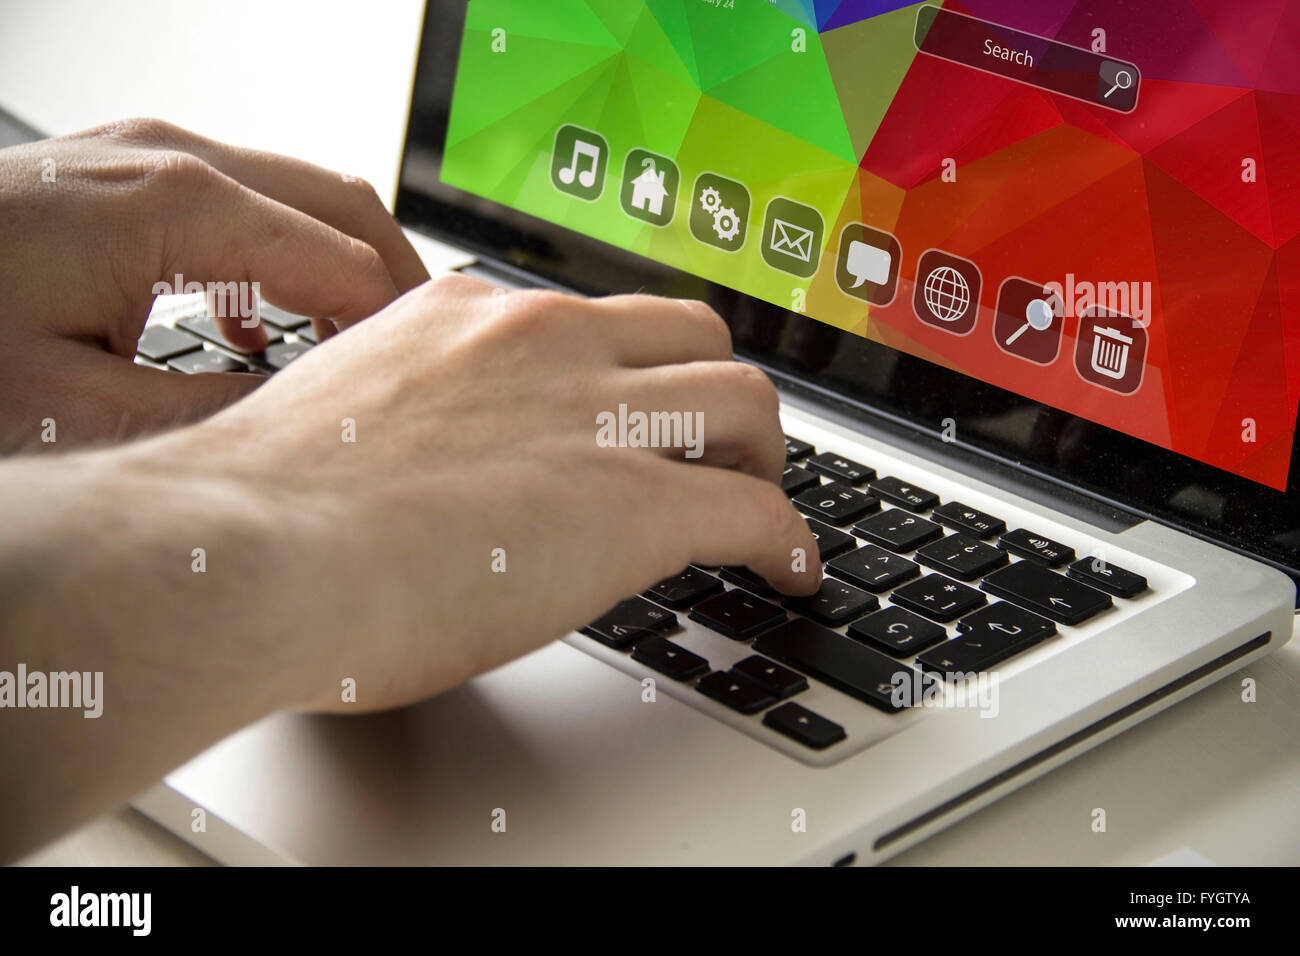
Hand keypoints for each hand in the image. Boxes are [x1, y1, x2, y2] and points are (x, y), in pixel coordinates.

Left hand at [0, 118, 427, 450]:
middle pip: (342, 201)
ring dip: (338, 268)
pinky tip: (260, 324)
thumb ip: (224, 412)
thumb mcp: (84, 409)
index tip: (431, 380)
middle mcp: (170, 158)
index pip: (346, 259)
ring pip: (298, 193)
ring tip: (352, 353)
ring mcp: (143, 152)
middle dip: (394, 282)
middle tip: (418, 362)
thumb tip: (311, 417)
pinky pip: (240, 199)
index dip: (402, 326)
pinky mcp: (119, 169)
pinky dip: (277, 257)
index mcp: (178, 206)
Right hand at [156, 274, 822, 711]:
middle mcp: (547, 343)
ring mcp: (599, 414)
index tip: (639, 402)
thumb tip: (427, 462)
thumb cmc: (265, 509)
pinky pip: (756, 509)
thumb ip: (411, 415)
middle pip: (690, 332)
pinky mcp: (634, 501)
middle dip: (715, 390)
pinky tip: (784, 569)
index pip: (592, 319)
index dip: (633, 364)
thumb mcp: (346, 417)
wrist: (251, 551)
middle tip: (720, 444)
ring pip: (744, 399)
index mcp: (472, 318)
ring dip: (765, 454)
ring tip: (761, 500)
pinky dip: (786, 539)